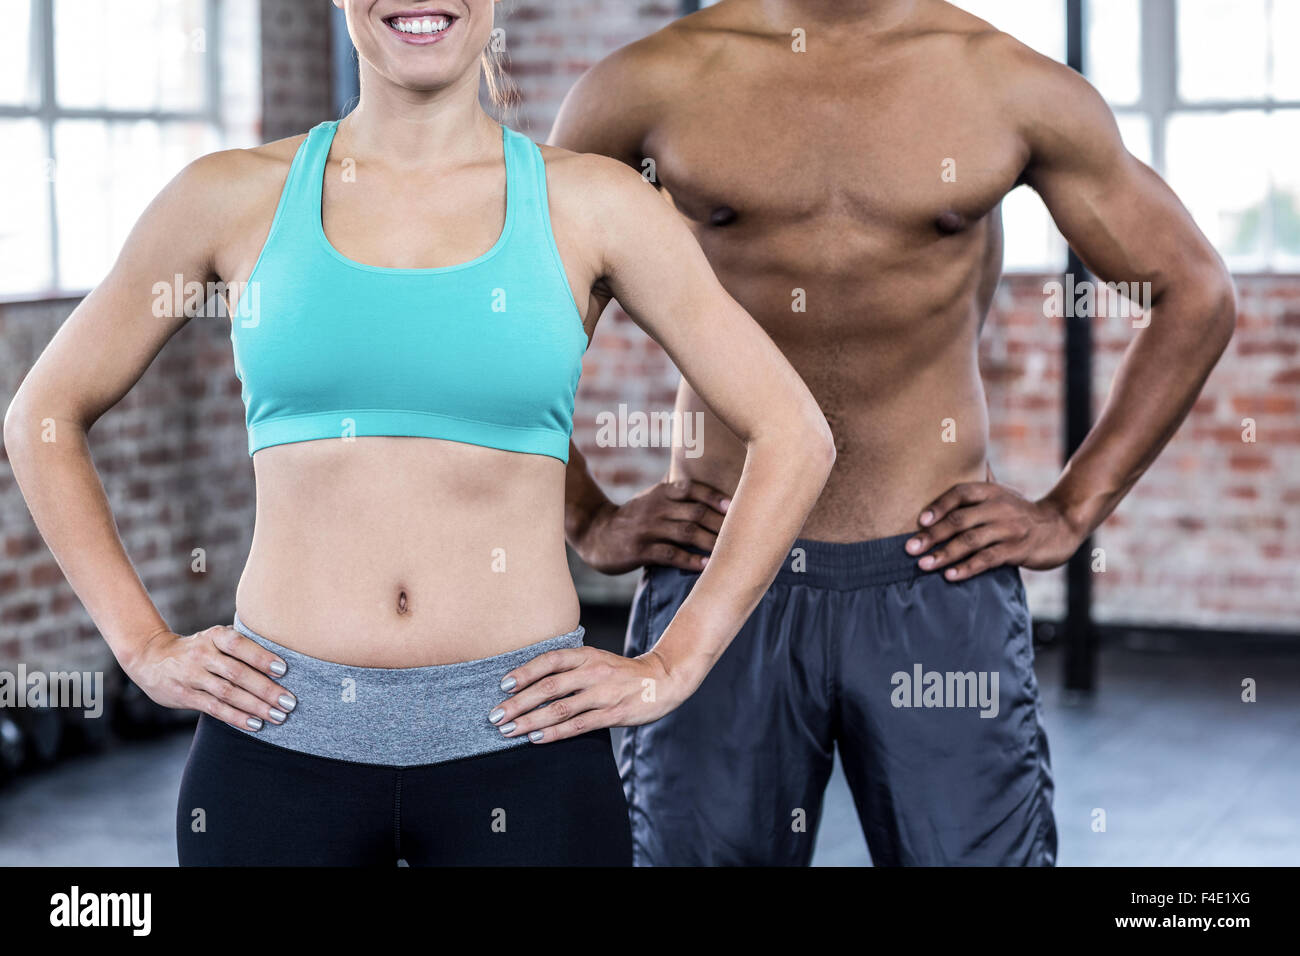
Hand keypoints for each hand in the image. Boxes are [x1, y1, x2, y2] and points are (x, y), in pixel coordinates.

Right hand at [124, 625, 296, 731]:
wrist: (151, 657)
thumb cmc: (199, 648)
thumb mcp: (215, 638)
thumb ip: (241, 646)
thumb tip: (282, 662)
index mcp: (214, 636)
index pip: (239, 645)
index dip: (261, 657)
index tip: (284, 670)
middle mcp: (202, 654)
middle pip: (237, 673)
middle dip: (266, 689)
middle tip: (289, 702)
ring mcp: (192, 676)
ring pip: (227, 693)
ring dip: (255, 706)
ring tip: (277, 716)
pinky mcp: (185, 695)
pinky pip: (214, 708)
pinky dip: (236, 717)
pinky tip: (255, 724)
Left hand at [487, 646, 690, 744]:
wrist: (663, 679)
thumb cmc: (621, 672)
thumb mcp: (596, 659)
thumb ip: (570, 666)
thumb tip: (529, 681)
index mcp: (587, 654)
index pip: (549, 660)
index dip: (524, 672)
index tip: (503, 685)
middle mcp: (593, 671)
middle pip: (548, 687)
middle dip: (518, 703)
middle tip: (496, 716)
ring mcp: (603, 694)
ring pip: (560, 709)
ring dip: (530, 721)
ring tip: (509, 731)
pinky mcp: (613, 714)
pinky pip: (578, 726)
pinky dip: (554, 733)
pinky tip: (536, 739)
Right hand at [571, 478, 729, 574]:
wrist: (595, 533)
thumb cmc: (633, 517)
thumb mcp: (652, 498)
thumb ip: (677, 493)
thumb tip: (711, 489)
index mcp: (662, 492)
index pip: (694, 489)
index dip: (716, 498)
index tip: (736, 506)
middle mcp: (656, 507)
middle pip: (696, 512)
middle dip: (721, 523)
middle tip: (743, 534)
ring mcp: (647, 529)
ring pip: (686, 533)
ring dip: (711, 542)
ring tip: (730, 551)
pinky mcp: (639, 550)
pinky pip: (670, 554)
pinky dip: (690, 560)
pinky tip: (706, 567)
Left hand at [905, 483, 1086, 580]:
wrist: (1060, 526)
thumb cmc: (1020, 513)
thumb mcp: (1001, 494)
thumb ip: (976, 488)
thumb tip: (950, 467)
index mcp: (991, 492)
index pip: (959, 493)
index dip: (938, 506)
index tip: (919, 521)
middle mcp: (999, 507)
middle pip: (960, 520)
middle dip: (932, 535)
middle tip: (910, 548)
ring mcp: (1010, 528)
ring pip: (971, 541)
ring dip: (945, 554)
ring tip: (924, 565)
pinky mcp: (1019, 549)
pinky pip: (988, 559)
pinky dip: (968, 568)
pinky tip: (951, 576)